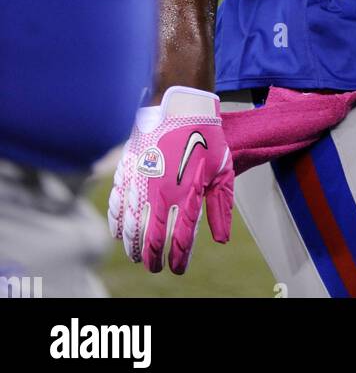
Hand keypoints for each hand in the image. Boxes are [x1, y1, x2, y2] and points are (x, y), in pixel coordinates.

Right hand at [108, 86, 232, 273]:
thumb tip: (221, 240)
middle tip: (155, 267)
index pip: (180, 240)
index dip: (177, 259)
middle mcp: (162, 192)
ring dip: (133, 246)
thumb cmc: (205, 138)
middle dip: (153, 259)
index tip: (177, 268)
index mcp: (187, 194)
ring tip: (137, 256)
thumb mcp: (222, 171)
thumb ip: (220, 208)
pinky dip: (116, 222)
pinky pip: (116, 203)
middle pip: (152, 239)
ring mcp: (141, 182)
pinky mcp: (127, 170)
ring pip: (131, 227)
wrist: (180, 104)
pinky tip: (118, 233)